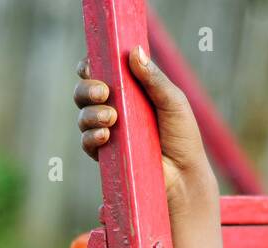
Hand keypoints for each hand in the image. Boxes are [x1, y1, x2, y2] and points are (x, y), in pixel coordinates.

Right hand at [74, 45, 215, 213]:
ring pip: (83, 116)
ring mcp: (108, 131)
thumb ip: (154, 78)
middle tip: (104, 92)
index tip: (92, 64)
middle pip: (84, 92)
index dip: (91, 65)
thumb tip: (135, 51)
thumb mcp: (173, 101)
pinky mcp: (105, 154)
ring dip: (91, 114)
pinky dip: (91, 136)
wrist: (183, 175)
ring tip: (111, 118)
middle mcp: (114, 107)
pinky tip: (105, 136)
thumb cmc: (182, 136)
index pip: (102, 71)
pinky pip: (87, 142)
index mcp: (129, 89)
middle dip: (87, 89)